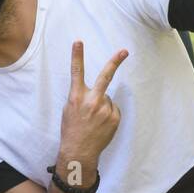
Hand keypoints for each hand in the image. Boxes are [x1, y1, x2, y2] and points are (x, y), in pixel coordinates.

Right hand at [56, 41, 126, 184]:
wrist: (79, 151)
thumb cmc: (71, 129)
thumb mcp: (68, 110)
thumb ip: (80, 97)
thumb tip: (97, 92)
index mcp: (76, 97)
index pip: (76, 73)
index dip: (77, 56)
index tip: (78, 42)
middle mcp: (91, 101)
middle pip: (105, 77)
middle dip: (114, 62)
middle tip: (124, 51)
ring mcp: (105, 109)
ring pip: (107, 99)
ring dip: (103, 106)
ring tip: (94, 120)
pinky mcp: (114, 118)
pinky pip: (113, 109)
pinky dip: (109, 115)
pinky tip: (101, 124)